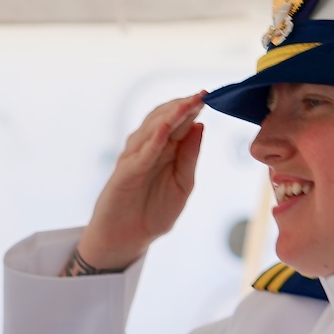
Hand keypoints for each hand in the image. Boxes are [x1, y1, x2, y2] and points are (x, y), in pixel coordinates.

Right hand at [75, 93, 206, 270]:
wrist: (127, 239)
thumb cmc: (153, 212)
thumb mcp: (183, 184)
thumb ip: (190, 157)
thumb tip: (200, 127)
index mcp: (165, 151)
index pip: (180, 123)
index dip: (193, 108)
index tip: (209, 95)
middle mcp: (148, 149)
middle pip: (164, 120)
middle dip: (183, 106)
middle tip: (202, 94)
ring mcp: (134, 159)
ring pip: (150, 130)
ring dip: (169, 116)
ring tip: (187, 104)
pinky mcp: (124, 174)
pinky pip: (140, 154)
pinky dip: (152, 141)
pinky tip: (164, 130)